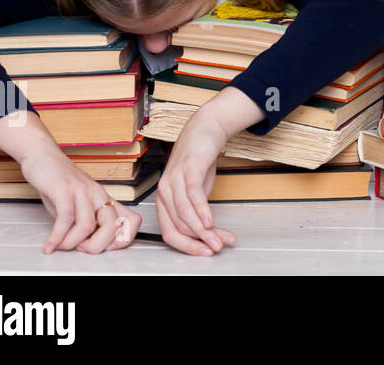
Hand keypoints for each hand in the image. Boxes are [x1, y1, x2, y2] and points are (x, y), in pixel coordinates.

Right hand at [20, 145, 142, 253]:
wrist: (43, 157)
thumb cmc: (60, 182)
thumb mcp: (78, 204)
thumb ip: (85, 222)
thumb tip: (87, 245)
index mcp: (106, 199)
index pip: (132, 220)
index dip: (124, 239)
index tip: (105, 248)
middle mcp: (98, 194)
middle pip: (112, 225)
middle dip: (96, 246)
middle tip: (80, 249)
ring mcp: (82, 190)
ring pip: (87, 225)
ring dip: (72, 243)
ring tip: (61, 246)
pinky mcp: (63, 189)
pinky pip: (64, 218)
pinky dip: (56, 237)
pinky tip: (49, 245)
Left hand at [156, 105, 236, 255]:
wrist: (204, 130)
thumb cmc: (198, 161)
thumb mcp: (198, 190)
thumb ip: (198, 210)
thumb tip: (208, 232)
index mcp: (163, 200)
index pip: (170, 231)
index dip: (187, 246)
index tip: (204, 252)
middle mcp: (164, 192)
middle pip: (178, 226)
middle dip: (199, 241)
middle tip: (215, 249)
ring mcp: (174, 180)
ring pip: (185, 215)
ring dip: (204, 231)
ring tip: (219, 240)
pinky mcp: (188, 170)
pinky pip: (193, 196)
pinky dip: (202, 211)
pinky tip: (210, 222)